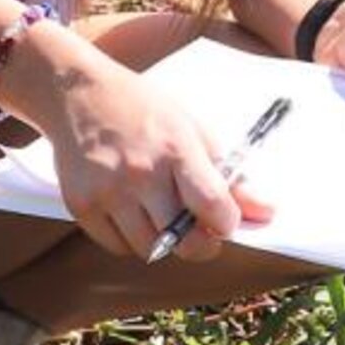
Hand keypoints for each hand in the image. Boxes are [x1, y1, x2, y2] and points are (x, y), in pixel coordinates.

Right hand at [35, 58, 276, 258]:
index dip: (226, 224)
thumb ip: (229, 176)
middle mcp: (140, 173)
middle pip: (182, 240)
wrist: (78, 95)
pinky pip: (117, 246)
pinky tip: (133, 213)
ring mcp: (108, 192)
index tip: (226, 221)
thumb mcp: (192, 130)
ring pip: (149, 249)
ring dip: (163, 241)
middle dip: (200, 244)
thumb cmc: (142, 111)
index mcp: (175, 149)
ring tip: (162, 214)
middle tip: (200, 231)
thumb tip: (266, 213)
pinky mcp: (81, 205)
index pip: (211, 205)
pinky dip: (131, 239)